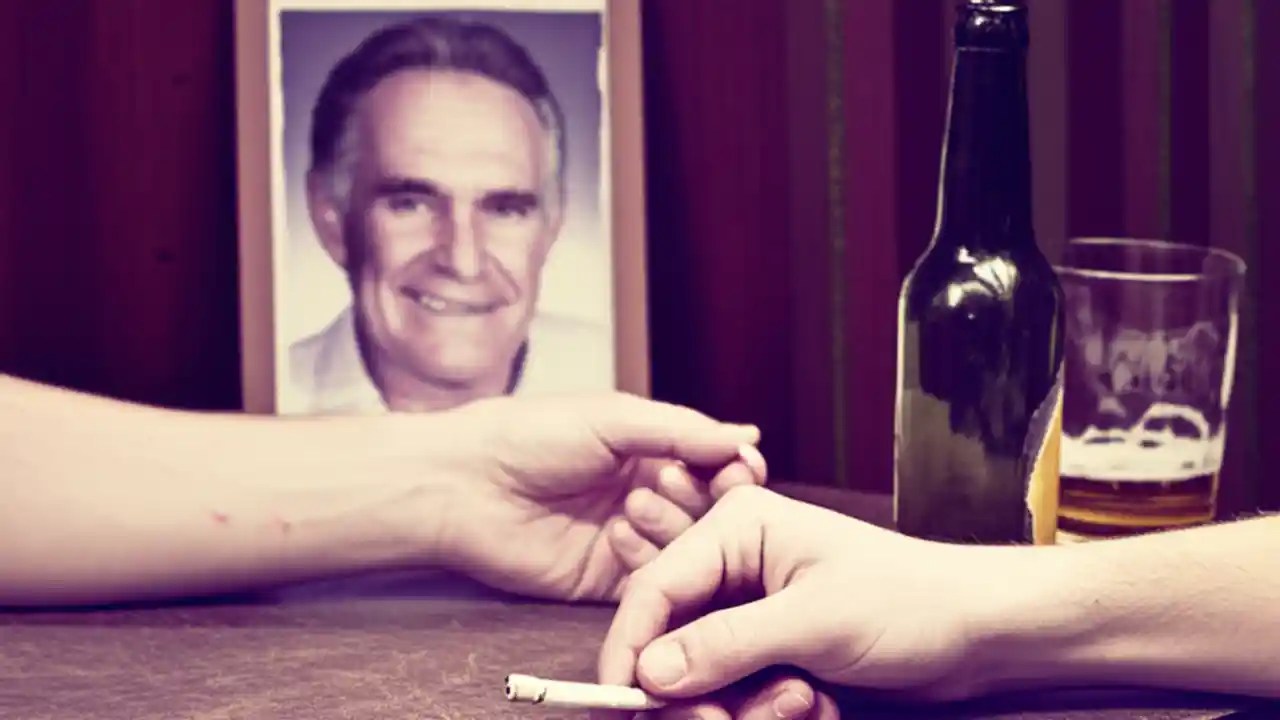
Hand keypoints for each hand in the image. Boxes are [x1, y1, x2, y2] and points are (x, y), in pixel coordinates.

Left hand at [432, 392, 767, 601]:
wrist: (463, 485)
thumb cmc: (530, 436)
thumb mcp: (613, 417)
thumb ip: (681, 430)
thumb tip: (749, 436)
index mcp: (648, 451)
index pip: (714, 466)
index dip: (733, 470)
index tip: (744, 471)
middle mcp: (645, 496)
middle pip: (709, 510)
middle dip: (704, 499)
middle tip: (672, 483)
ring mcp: (629, 541)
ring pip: (687, 548)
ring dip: (672, 526)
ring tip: (633, 504)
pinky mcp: (607, 581)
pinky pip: (653, 581)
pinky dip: (648, 562)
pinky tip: (617, 536)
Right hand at [595, 485, 1016, 718]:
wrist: (976, 631)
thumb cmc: (908, 602)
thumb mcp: (815, 622)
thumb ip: (727, 646)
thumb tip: (649, 673)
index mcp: (736, 529)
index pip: (653, 588)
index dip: (630, 649)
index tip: (623, 705)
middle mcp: (732, 565)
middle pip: (668, 640)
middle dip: (697, 693)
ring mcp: (749, 610)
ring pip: (700, 677)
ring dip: (742, 708)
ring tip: (803, 704)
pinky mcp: (768, 648)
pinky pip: (735, 692)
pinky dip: (765, 712)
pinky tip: (815, 705)